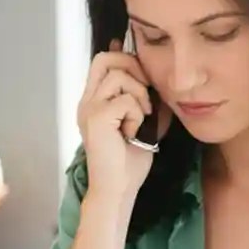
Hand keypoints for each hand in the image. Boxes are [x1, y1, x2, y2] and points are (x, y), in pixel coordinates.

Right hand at [77, 40, 170, 200]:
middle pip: (105, 59)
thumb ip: (146, 102)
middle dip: (133, 68)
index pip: (103, 62)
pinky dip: (136, 115)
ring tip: (140, 119)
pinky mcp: (97, 118)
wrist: (118, 189)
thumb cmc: (128, 163)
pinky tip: (132, 133)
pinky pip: (125, 101)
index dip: (125, 59)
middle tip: (146, 93)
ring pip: (119, 76)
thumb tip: (161, 82)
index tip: (144, 76)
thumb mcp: (143, 124)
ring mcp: (89, 108)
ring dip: (139, 95)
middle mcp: (87, 101)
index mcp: (95, 101)